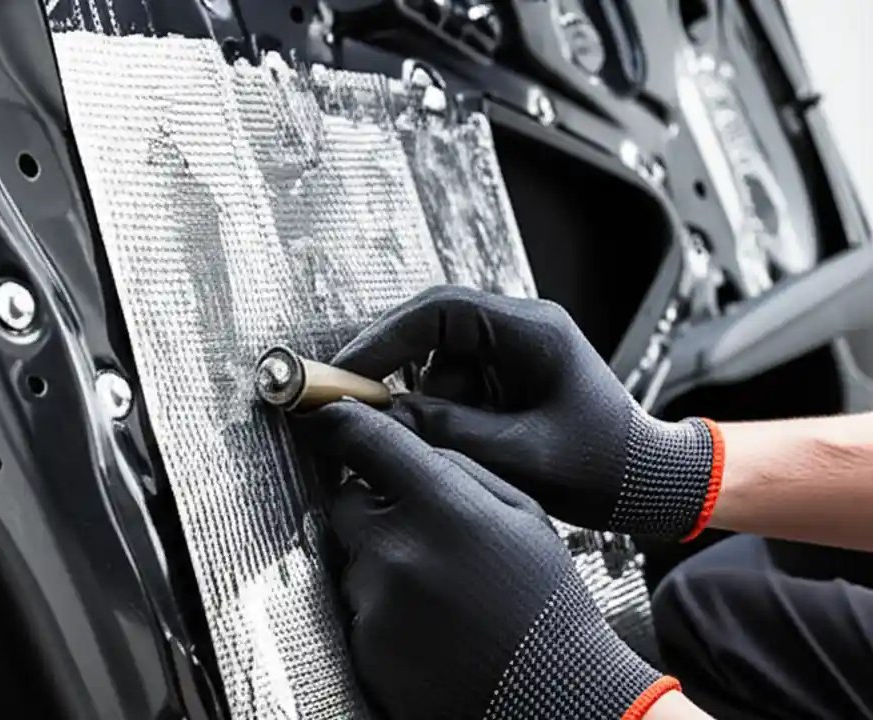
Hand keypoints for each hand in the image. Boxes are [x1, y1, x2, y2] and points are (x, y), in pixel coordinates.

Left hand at [292, 402, 677, 719]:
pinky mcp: (363, 647)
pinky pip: (358, 608)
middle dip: (374, 507)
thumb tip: (406, 446)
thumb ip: (459, 470)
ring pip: (354, 559)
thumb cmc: (546, 604)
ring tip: (442, 594)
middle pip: (347, 501)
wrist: (551, 698)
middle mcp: (398, 552)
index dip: (342, 423)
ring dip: (383, 564)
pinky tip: (431, 627)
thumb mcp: (524, 517)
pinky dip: (385, 611)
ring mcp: (375, 604)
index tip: (329, 418)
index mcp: (444, 508)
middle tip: (421, 532)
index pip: (368, 442)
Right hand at [335, 286, 723, 540]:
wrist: (649, 480)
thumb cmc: (603, 467)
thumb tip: (387, 414)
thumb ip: (450, 431)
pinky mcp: (507, 370)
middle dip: (393, 363)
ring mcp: (513, 346)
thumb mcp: (521, 456)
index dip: (385, 337)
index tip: (349, 371)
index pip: (440, 311)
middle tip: (354, 399)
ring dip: (427, 399)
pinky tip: (466, 441)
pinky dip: (443, 409)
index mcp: (533, 331)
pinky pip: (454, 379)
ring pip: (437, 358)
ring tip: (456, 444)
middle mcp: (521, 326)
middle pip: (431, 325)